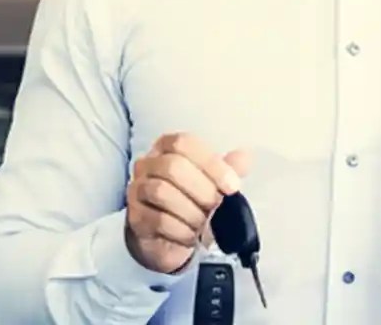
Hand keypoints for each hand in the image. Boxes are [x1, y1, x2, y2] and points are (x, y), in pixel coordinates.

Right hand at [124, 132, 251, 273]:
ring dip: (191, 211)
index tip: (232, 186)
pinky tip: (191, 235)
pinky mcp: (136, 217)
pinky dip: (181, 229)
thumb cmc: (190, 202)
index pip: (184, 143)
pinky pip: (158, 219)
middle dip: (202, 190)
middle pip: (172, 166)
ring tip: (204, 224)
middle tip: (216, 207)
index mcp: (167, 148)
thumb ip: (228, 170)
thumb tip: (244, 157)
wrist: (167, 237)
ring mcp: (137, 190)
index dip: (211, 164)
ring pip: (161, 191)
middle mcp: (148, 164)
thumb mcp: (213, 183)